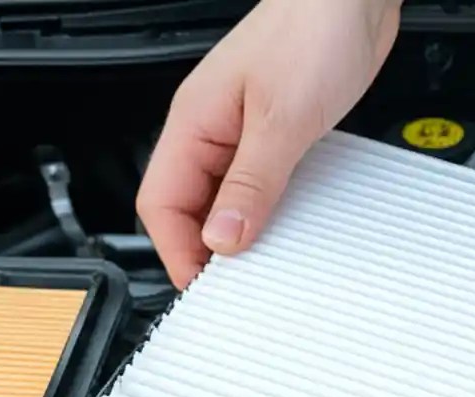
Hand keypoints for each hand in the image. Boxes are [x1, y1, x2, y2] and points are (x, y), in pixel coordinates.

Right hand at [137, 0, 401, 288]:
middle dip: (210, 249)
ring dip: (245, 231)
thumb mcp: (281, 119)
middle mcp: (212, 129)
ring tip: (270, 261)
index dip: (178, 252)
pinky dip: (273, 210)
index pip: (162, 204)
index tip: (205, 288)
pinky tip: (293, 224)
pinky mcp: (280, 132)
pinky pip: (263, 185)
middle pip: (191, 207)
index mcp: (193, 122)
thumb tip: (222, 238)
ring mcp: (245, 131)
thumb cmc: (312, 30)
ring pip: (228, 199)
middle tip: (243, 284)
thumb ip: (251, 182)